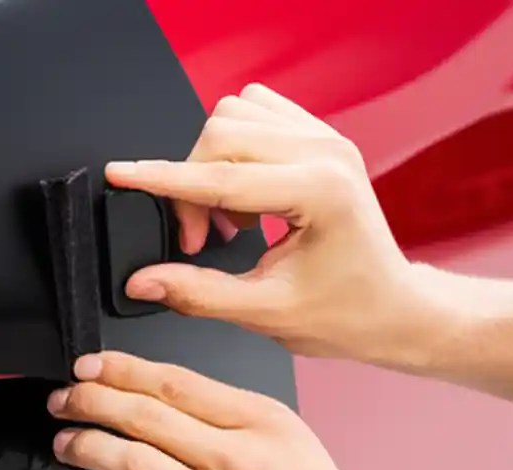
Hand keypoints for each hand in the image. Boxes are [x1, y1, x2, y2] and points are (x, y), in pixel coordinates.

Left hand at [45, 350, 404, 469]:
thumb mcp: (297, 443)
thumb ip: (240, 419)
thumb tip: (180, 400)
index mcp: (261, 423)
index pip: (175, 381)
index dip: (121, 369)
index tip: (92, 365)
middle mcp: (235, 460)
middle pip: (144, 414)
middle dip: (91, 399)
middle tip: (65, 398)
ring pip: (131, 463)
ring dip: (86, 447)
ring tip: (65, 442)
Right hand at [106, 83, 452, 366]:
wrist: (392, 308)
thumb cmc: (346, 312)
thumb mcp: (265, 313)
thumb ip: (198, 294)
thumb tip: (143, 280)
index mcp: (320, 191)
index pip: (221, 176)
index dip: (161, 179)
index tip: (121, 175)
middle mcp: (325, 152)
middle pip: (221, 134)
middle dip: (191, 186)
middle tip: (199, 242)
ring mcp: (325, 138)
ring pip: (233, 115)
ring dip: (211, 164)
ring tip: (227, 219)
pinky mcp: (319, 136)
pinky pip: (255, 113)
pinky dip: (232, 149)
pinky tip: (242, 194)